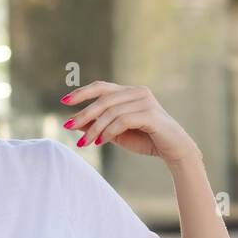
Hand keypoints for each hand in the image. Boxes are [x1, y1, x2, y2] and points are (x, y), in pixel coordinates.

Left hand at [61, 81, 199, 164]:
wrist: (174, 150)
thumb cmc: (146, 140)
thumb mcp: (116, 133)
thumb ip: (98, 126)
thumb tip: (74, 123)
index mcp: (130, 92)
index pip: (102, 87)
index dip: (82, 93)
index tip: (64, 102)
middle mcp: (138, 92)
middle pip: (103, 99)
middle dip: (84, 114)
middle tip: (68, 126)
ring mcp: (145, 101)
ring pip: (111, 111)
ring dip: (94, 128)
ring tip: (85, 143)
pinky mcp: (150, 114)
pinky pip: (122, 120)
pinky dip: (108, 132)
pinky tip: (101, 142)